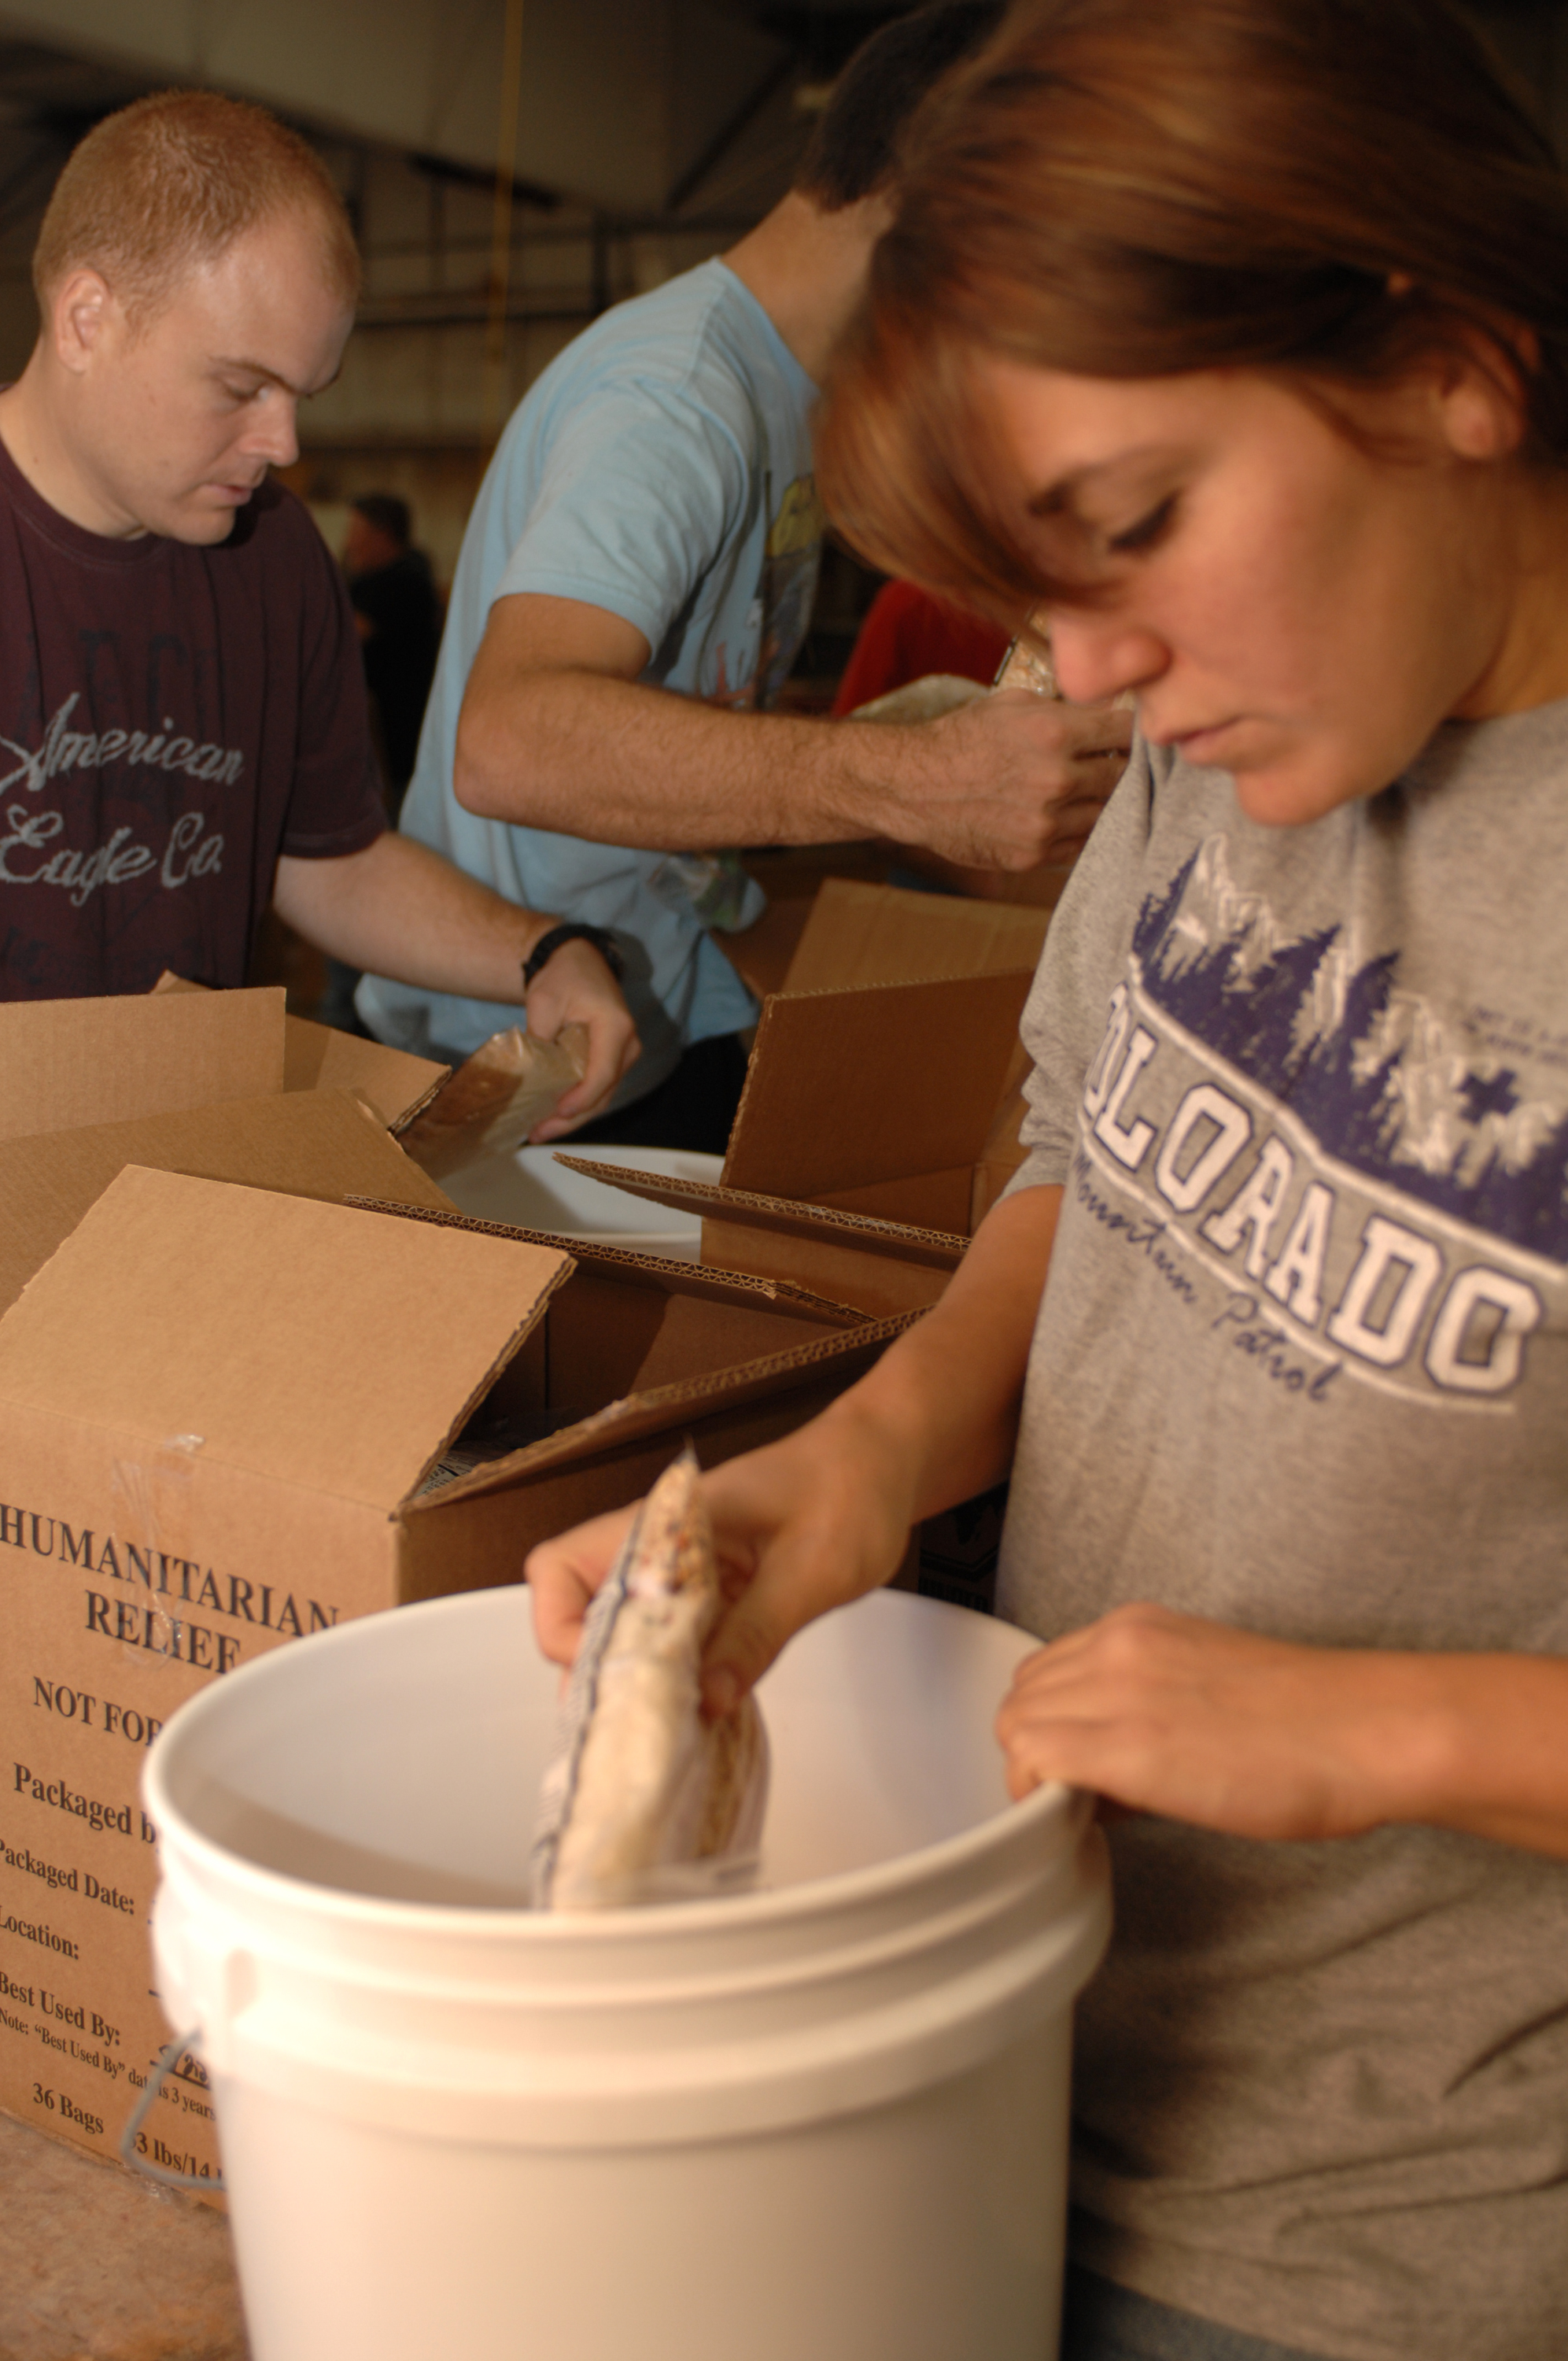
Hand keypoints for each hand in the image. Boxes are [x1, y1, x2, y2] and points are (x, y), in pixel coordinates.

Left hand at [522, 937, 640, 1139]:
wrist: (579, 960)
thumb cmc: (563, 977)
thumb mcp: (544, 1001)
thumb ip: (540, 1037)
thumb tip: (529, 1077)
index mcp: (615, 1027)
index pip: (602, 1073)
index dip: (580, 1099)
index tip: (556, 1113)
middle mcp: (628, 1044)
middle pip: (604, 1092)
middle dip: (571, 1118)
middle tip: (538, 1133)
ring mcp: (625, 1054)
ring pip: (603, 1095)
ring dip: (574, 1116)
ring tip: (540, 1131)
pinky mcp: (614, 1059)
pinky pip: (599, 1087)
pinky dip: (578, 1103)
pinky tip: (553, 1116)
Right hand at [524, 1398, 920, 1714]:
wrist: (882, 1462)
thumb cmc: (848, 1487)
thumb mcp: (812, 1568)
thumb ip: (758, 1633)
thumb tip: (710, 1700)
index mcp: (667, 1521)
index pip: (561, 1568)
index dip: (563, 1627)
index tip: (616, 1672)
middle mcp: (661, 1548)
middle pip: (584, 1615)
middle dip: (602, 1674)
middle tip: (643, 1726)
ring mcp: (685, 1575)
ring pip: (631, 1637)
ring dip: (645, 1684)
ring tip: (674, 1734)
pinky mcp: (713, 1598)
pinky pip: (678, 1645)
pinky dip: (685, 1681)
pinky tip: (708, 1715)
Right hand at [874, 691, 1132, 870]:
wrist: (914, 788)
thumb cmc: (962, 739)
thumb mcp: (1013, 705)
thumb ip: (1065, 710)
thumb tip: (1110, 713)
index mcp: (1054, 734)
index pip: (1126, 732)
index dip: (1134, 733)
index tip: (1133, 736)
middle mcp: (1056, 781)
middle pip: (1123, 778)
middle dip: (1123, 769)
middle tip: (1117, 764)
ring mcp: (1045, 823)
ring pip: (1106, 815)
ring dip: (1104, 803)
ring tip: (1089, 791)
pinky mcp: (1033, 855)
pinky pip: (1078, 844)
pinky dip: (1079, 830)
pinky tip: (1065, 814)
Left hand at [994, 1603, 1442, 1840]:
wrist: (1369, 1731)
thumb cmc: (1315, 1724)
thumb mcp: (1209, 1686)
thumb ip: (1146, 1705)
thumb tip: (1104, 1765)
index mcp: (1137, 1628)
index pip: (1046, 1674)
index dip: (1058, 1728)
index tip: (1090, 1768)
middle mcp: (1117, 1645)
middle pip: (1021, 1701)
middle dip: (1041, 1753)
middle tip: (1090, 1800)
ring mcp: (1119, 1689)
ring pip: (1016, 1729)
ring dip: (1041, 1776)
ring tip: (1101, 1812)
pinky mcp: (1129, 1745)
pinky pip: (1034, 1762)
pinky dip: (1043, 1797)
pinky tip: (1096, 1822)